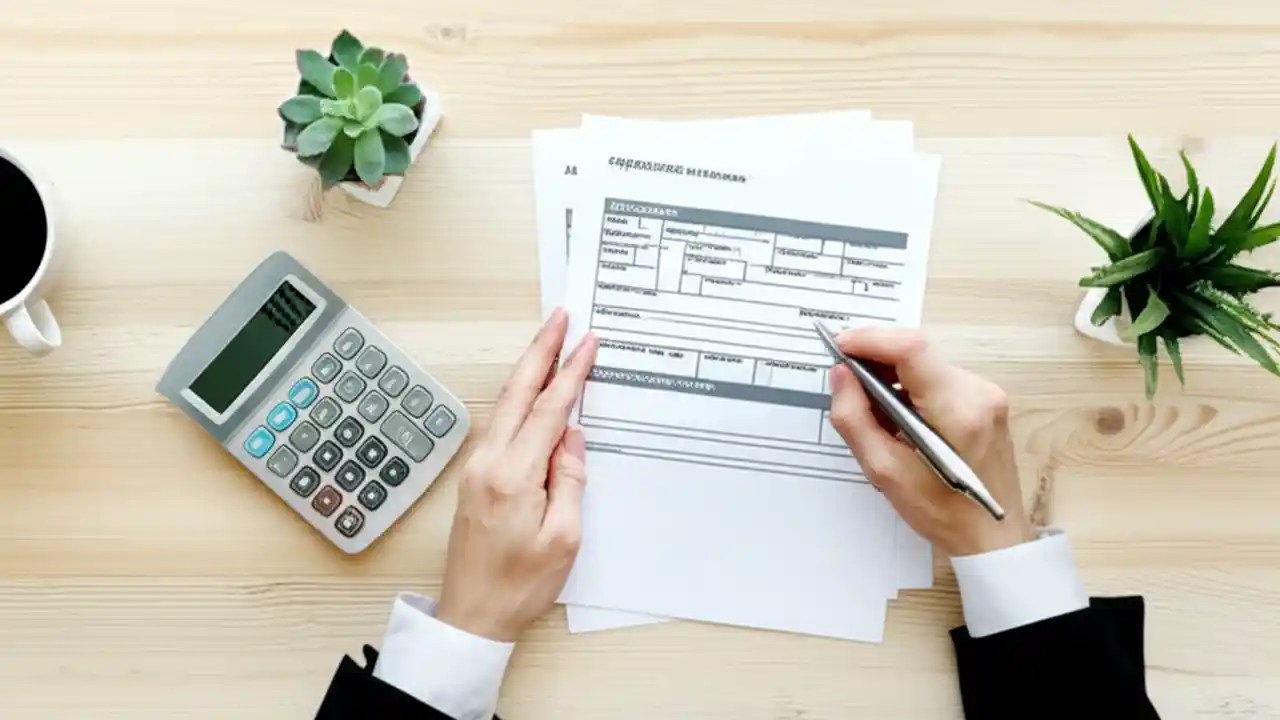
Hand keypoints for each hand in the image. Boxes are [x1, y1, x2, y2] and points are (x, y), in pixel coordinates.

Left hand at [436, 309, 597, 640]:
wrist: (472, 614)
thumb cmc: (520, 585)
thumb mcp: (564, 538)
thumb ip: (569, 479)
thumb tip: (571, 437)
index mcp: (514, 476)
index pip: (549, 410)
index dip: (571, 374)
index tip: (587, 343)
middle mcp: (488, 464)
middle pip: (518, 393)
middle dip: (541, 351)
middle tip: (560, 318)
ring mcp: (476, 469)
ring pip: (507, 406)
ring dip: (529, 371)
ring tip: (549, 344)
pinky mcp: (473, 479)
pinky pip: (501, 426)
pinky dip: (520, 400)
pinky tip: (532, 394)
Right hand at [827, 328, 1032, 556]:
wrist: (993, 535)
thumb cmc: (943, 513)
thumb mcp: (885, 472)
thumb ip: (855, 419)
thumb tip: (841, 375)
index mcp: (958, 412)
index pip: (912, 350)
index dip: (871, 340)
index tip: (841, 347)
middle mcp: (979, 393)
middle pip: (916, 353)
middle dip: (876, 360)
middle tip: (847, 384)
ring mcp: (986, 393)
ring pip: (924, 364)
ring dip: (892, 376)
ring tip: (872, 410)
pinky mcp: (985, 398)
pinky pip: (937, 376)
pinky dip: (910, 386)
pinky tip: (898, 415)